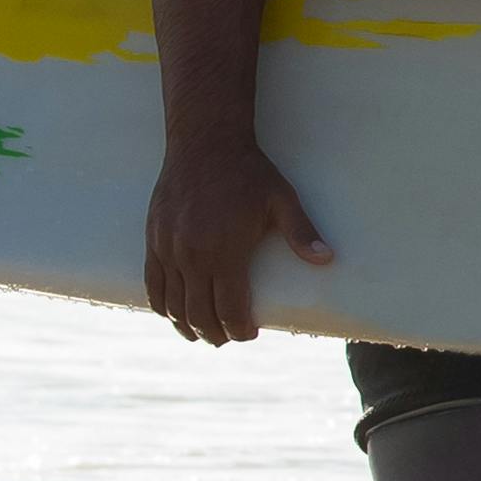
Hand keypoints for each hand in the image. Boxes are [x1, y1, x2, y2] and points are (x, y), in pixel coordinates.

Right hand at [145, 140, 331, 343]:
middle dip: (216, 334)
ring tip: (204, 333)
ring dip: (187, 326)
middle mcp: (191, 255)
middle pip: (199, 315)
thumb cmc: (247, 171)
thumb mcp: (281, 198)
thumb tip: (327, 259)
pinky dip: (162, 306)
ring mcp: (167, 248)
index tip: (249, 334)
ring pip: (173, 305)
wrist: (204, 141)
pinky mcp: (152, 240)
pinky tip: (173, 314)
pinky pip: (153, 285)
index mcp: (224, 250)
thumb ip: (301, 232)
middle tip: (229, 338)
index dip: (239, 329)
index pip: (229, 309)